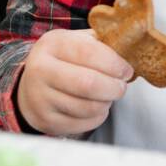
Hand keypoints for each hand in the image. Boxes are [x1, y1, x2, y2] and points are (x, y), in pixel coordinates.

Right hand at [17, 28, 134, 136]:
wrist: (31, 86)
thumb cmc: (65, 61)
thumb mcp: (78, 42)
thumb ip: (103, 42)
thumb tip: (134, 42)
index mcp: (52, 44)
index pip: (90, 53)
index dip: (115, 64)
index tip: (127, 70)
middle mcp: (40, 70)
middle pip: (88, 84)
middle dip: (114, 87)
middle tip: (121, 87)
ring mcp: (39, 97)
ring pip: (87, 107)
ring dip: (106, 103)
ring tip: (107, 95)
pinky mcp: (44, 120)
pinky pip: (82, 123)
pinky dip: (98, 117)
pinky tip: (96, 106)